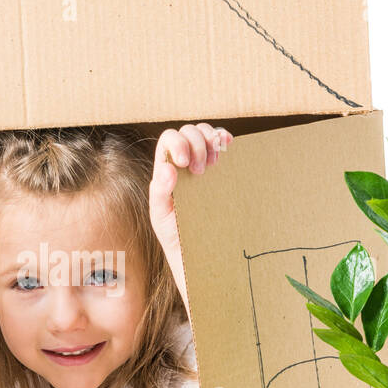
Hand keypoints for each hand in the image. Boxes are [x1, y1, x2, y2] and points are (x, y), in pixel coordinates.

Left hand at [149, 123, 231, 255]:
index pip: (169, 140)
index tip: (184, 162)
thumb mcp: (160, 216)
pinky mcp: (222, 171)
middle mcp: (184, 163)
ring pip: (206, 133)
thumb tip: (168, 168)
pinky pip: (223, 143)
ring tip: (215, 161)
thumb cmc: (176, 235)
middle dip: (197, 144)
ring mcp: (204, 164)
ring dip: (211, 138)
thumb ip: (159, 192)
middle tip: (202, 170)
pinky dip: (224, 138)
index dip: (178, 142)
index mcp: (166, 170)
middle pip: (189, 132)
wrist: (199, 254)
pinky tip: (228, 144)